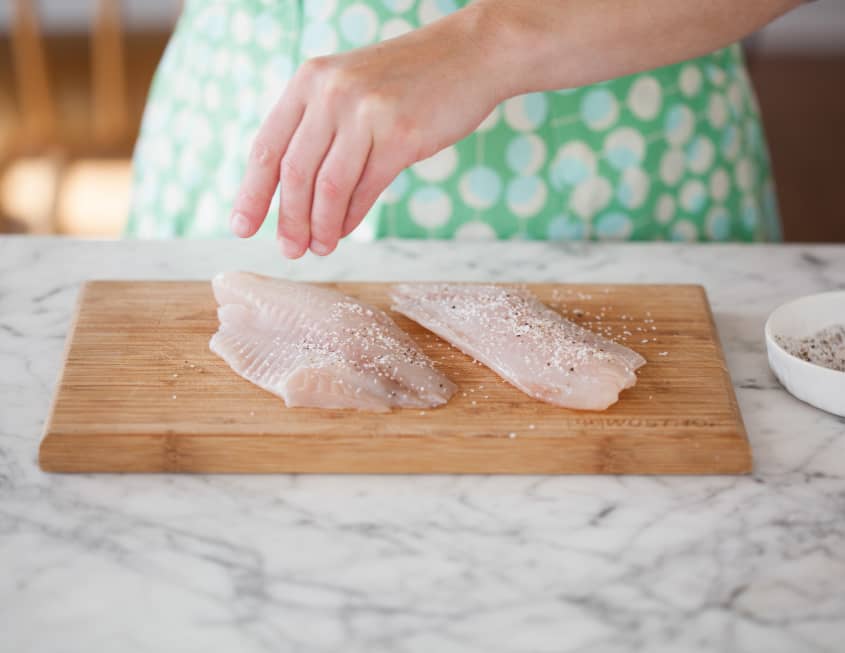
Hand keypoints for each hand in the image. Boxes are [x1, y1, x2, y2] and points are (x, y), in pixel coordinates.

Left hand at [230, 6, 501, 256]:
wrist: (470, 54)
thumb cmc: (408, 80)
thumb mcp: (350, 89)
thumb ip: (319, 128)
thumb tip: (294, 194)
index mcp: (310, 81)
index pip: (267, 146)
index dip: (252, 193)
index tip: (242, 227)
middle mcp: (332, 92)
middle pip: (295, 172)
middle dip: (287, 219)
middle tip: (288, 250)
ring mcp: (367, 113)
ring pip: (328, 185)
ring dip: (319, 226)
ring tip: (317, 249)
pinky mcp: (402, 135)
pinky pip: (366, 188)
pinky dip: (350, 217)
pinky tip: (343, 232)